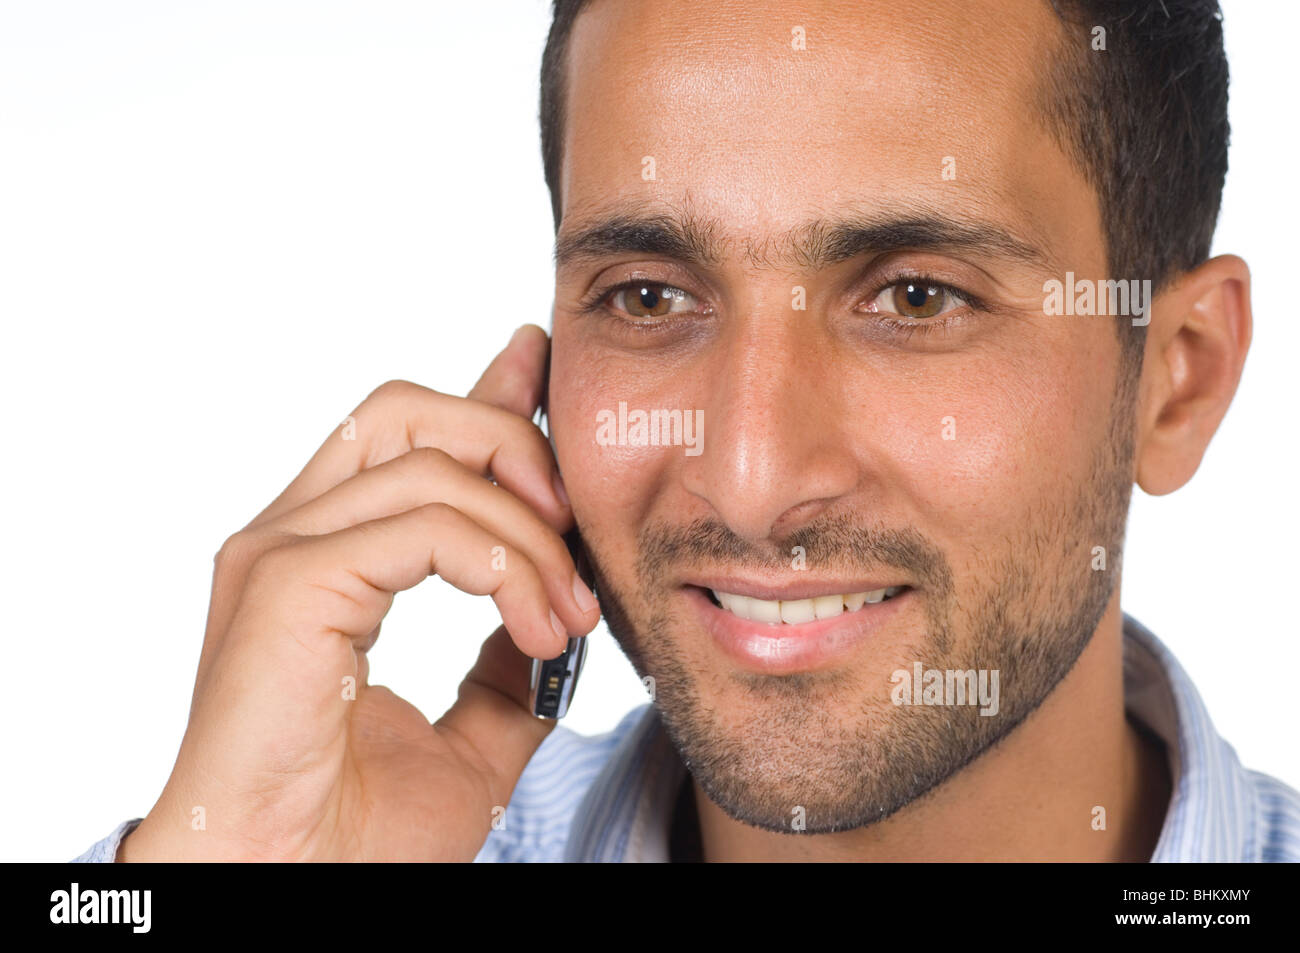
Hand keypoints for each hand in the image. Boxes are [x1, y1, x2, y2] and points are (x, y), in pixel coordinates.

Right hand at [119, 324, 598, 859]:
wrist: (288, 890)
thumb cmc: (356, 833)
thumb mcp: (472, 737)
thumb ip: (507, 670)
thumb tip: (552, 615)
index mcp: (326, 558)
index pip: (407, 437)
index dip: (482, 393)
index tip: (541, 368)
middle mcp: (293, 537)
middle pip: (409, 411)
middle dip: (511, 441)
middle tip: (573, 523)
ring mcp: (280, 553)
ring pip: (434, 468)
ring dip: (527, 536)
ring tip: (566, 619)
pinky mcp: (286, 584)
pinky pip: (425, 527)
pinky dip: (501, 566)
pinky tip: (536, 627)